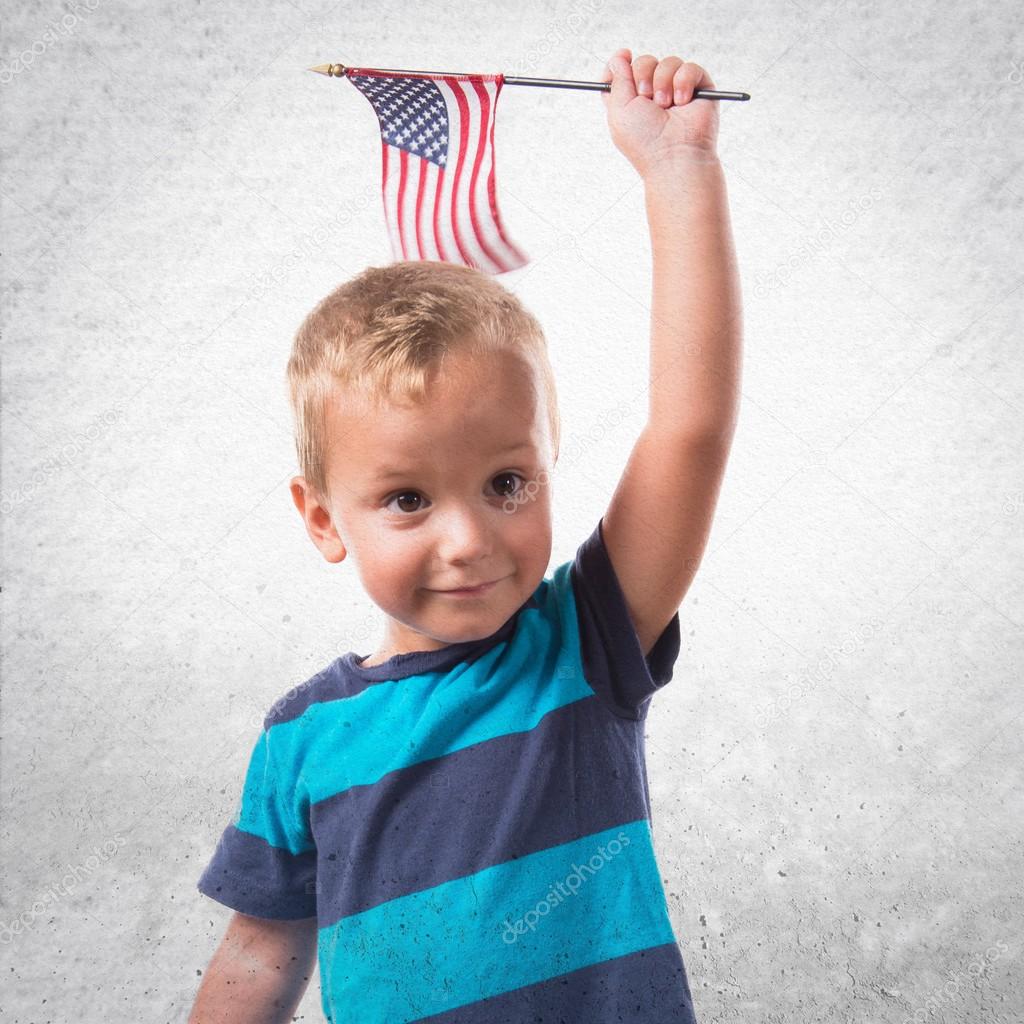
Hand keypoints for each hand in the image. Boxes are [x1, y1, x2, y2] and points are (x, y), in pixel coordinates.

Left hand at [600, 48, 719, 177]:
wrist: (675, 156)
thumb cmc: (645, 142)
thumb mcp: (618, 111)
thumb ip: (616, 81)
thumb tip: (619, 57)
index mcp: (632, 103)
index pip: (623, 73)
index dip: (621, 64)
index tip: (623, 57)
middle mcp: (653, 96)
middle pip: (644, 62)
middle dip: (643, 74)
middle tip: (647, 98)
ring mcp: (677, 91)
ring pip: (667, 62)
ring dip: (663, 82)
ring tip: (666, 106)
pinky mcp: (698, 89)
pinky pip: (690, 68)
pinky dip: (684, 82)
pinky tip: (682, 102)